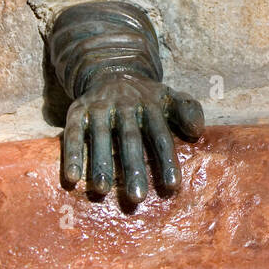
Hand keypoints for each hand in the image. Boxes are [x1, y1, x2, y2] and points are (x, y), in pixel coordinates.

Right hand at [61, 74, 204, 202]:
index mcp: (151, 106)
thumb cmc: (147, 97)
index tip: (172, 186)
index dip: (166, 160)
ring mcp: (100, 108)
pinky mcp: (77, 111)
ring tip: (102, 190)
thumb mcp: (171, 98)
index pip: (160, 136)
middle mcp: (125, 106)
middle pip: (130, 139)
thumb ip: (188, 111)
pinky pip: (72, 134)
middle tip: (137, 198)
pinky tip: (72, 178)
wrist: (112, 70)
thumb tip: (197, 131)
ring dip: (101, 163)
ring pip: (100, 137)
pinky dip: (72, 155)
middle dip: (133, 169)